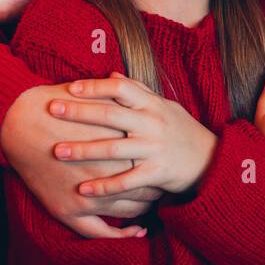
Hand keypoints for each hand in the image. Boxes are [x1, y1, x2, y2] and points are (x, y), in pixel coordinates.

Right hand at [0, 83, 163, 238]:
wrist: (19, 122)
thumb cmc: (59, 107)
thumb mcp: (97, 100)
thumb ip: (124, 104)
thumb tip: (147, 103)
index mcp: (118, 146)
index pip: (152, 163)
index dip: (162, 165)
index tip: (165, 164)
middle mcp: (106, 173)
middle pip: (146, 188)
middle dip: (158, 188)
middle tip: (165, 186)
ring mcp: (88, 195)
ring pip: (130, 209)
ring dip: (145, 208)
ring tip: (152, 203)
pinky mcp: (69, 211)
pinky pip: (103, 232)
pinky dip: (124, 235)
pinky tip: (137, 230)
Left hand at [49, 73, 217, 196]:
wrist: (212, 161)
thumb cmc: (182, 131)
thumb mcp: (164, 106)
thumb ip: (138, 91)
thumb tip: (111, 75)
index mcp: (152, 104)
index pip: (120, 88)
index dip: (94, 86)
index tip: (70, 87)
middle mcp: (152, 123)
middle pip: (110, 115)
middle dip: (78, 112)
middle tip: (52, 110)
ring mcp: (154, 148)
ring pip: (113, 148)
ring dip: (83, 150)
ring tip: (57, 151)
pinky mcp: (157, 173)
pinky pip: (126, 181)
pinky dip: (104, 186)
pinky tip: (83, 189)